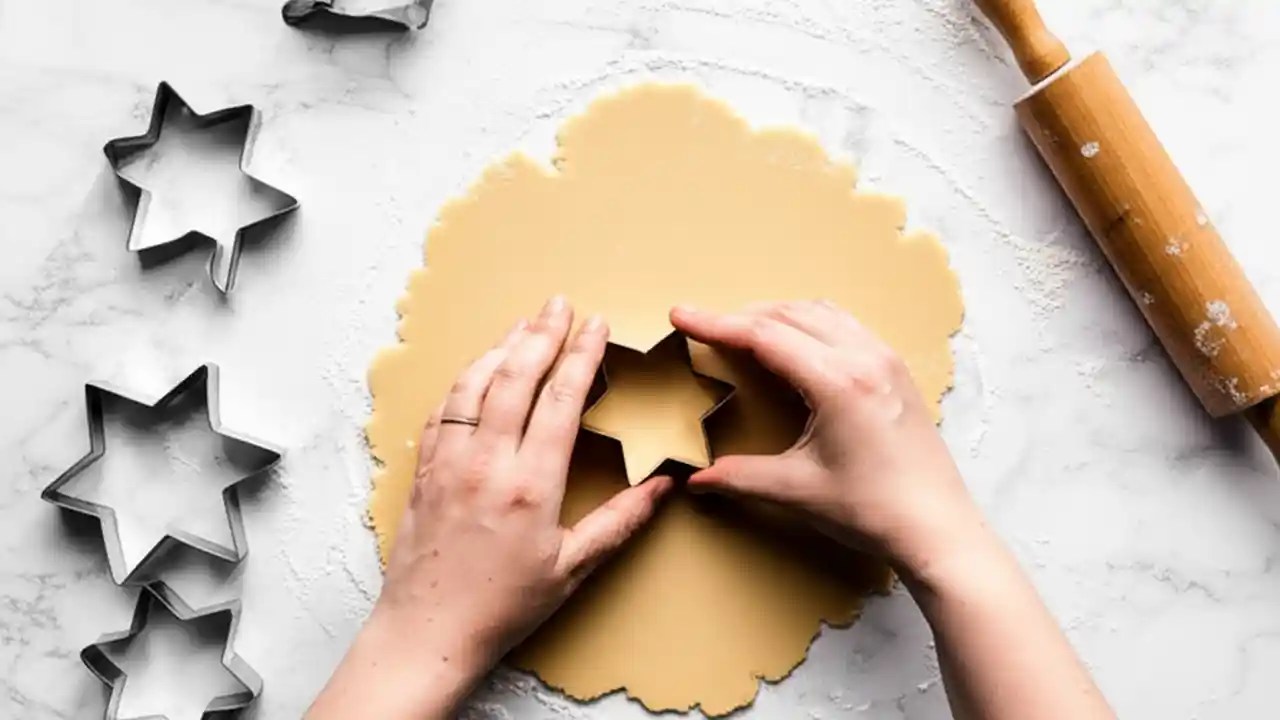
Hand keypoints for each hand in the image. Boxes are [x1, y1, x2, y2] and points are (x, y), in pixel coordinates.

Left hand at [309, 298, 671, 719]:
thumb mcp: (572, 569)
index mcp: (530, 485)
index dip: (581, 356)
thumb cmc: (502, 607)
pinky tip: (479, 369)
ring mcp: (449, 462)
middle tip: (559, 303)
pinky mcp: (425, 470)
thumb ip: (619, 522)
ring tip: (524, 323)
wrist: (428, 632)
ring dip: (501, 346)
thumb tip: (662, 487)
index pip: (560, 399)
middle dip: (541, 333)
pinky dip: (465, 378)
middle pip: (515, 377)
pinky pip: (444, 408)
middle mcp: (486, 463)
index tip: (596, 325)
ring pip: (473, 384)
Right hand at [671, 301, 982, 575]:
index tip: (681, 314)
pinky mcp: (896, 372)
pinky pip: (845, 326)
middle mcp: (865, 358)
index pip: (764, 335)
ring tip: (742, 334)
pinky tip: (793, 347)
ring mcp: (886, 360)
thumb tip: (696, 479)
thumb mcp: (798, 491)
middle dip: (741, 317)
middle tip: (704, 329)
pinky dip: (809, 324)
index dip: (716, 323)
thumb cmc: (874, 511)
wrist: (939, 529)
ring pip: (820, 313)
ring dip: (777, 316)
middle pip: (790, 314)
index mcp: (838, 382)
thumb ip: (740, 477)